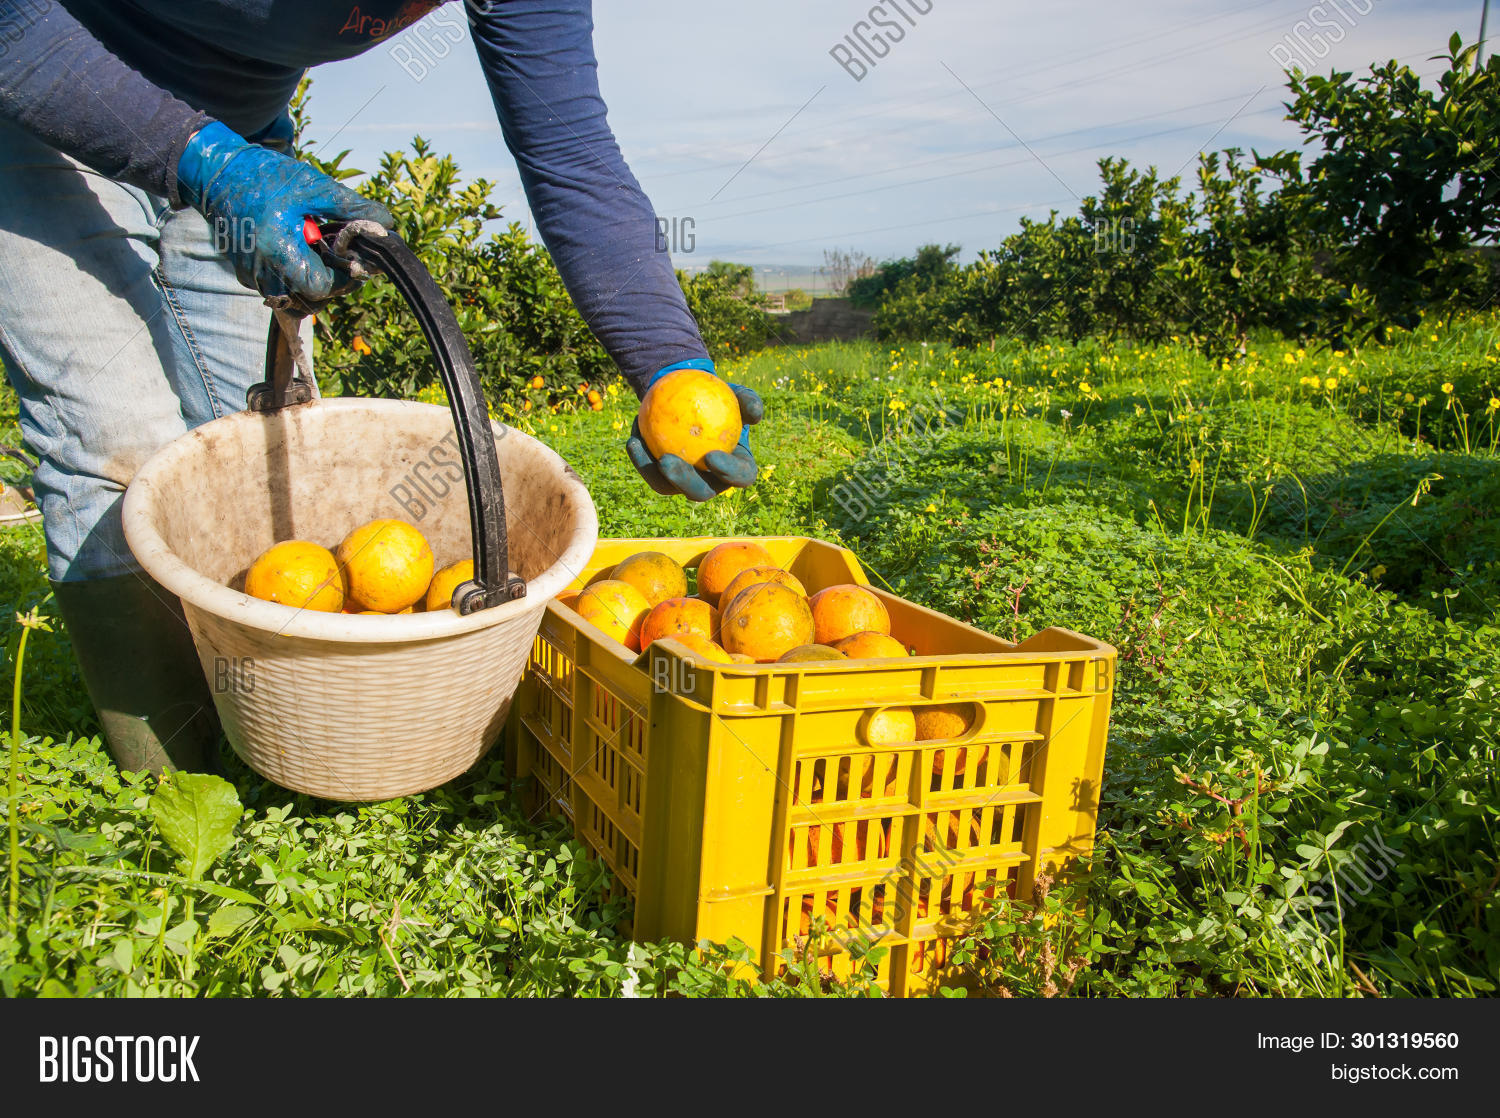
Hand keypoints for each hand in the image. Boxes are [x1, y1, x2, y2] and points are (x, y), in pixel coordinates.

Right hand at [177, 121, 393, 306]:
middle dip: (329, 281)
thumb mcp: (313, 187)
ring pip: (294, 298)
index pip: (320, 287)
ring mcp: (250, 276)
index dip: (342, 278)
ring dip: (311, 280)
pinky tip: (296, 251)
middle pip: (309, 298)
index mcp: (277, 251)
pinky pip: (278, 288)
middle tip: (336, 255)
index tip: (351, 260)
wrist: (218, 174)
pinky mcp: (244, 274)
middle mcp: (261, 271)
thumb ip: (351, 207)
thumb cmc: (266, 177)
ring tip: (314, 250)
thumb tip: (386, 223)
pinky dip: (292, 276)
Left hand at [626, 362, 763, 501]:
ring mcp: (685, 483)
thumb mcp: (736, 393)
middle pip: (700, 491)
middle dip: (683, 482)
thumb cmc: (719, 397)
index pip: (740, 477)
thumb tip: (755, 413)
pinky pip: (649, 470)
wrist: (691, 400)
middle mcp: (713, 482)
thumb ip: (748, 401)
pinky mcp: (662, 477)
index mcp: (738, 469)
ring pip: (668, 486)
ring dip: (652, 472)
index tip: (711, 456)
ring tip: (638, 447)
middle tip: (667, 461)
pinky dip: (639, 456)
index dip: (728, 473)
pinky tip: (632, 438)